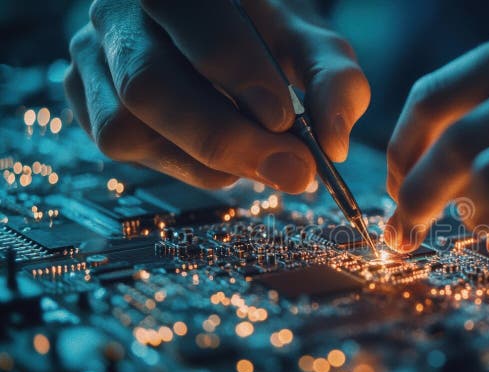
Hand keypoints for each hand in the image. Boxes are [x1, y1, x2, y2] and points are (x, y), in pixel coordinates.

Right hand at [65, 0, 369, 192]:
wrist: (220, 34)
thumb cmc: (267, 39)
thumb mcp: (312, 48)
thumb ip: (335, 84)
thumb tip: (334, 144)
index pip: (194, 16)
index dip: (238, 71)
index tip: (285, 120)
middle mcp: (121, 12)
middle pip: (151, 84)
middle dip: (223, 139)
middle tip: (288, 170)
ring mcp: (94, 53)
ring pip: (127, 126)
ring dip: (202, 161)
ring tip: (256, 159)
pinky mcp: (83, 93)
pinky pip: (119, 145)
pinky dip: (179, 164)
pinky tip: (214, 156)